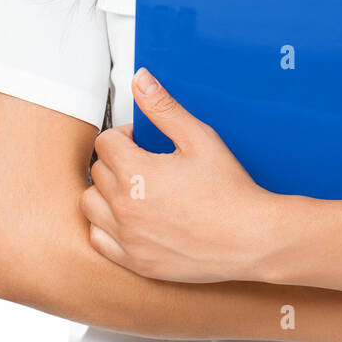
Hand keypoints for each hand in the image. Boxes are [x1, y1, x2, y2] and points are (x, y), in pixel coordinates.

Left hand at [79, 68, 275, 281]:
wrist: (250, 238)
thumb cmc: (229, 191)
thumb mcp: (199, 138)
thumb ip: (164, 107)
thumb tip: (141, 80)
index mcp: (137, 174)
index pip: (106, 142)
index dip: (125, 135)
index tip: (142, 140)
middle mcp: (125, 208)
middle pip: (97, 171)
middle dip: (116, 160)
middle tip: (144, 161)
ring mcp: (128, 238)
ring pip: (91, 205)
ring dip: (105, 192)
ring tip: (133, 188)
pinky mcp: (135, 261)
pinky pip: (99, 239)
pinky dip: (106, 225)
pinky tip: (129, 218)